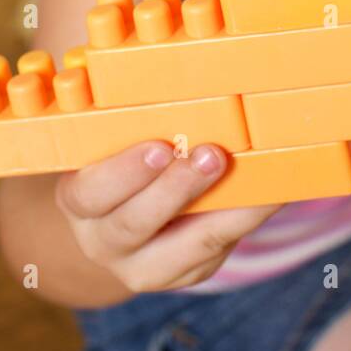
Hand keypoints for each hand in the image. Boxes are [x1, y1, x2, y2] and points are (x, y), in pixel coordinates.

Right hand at [55, 141, 282, 292]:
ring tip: (254, 179)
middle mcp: (104, 241)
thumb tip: (180, 75)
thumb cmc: (118, 163)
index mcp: (79, 201)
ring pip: (183, 250)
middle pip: (134, 224)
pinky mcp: (184, 275)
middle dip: (177, 189)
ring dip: (223, 213)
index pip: (90, 192)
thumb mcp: (108, 145)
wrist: (118, 226)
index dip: (124, 173)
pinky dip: (245, 222)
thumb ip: (130, 123)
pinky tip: (271, 195)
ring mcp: (144, 266)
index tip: (159, 148)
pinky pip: (215, 253)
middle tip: (212, 155)